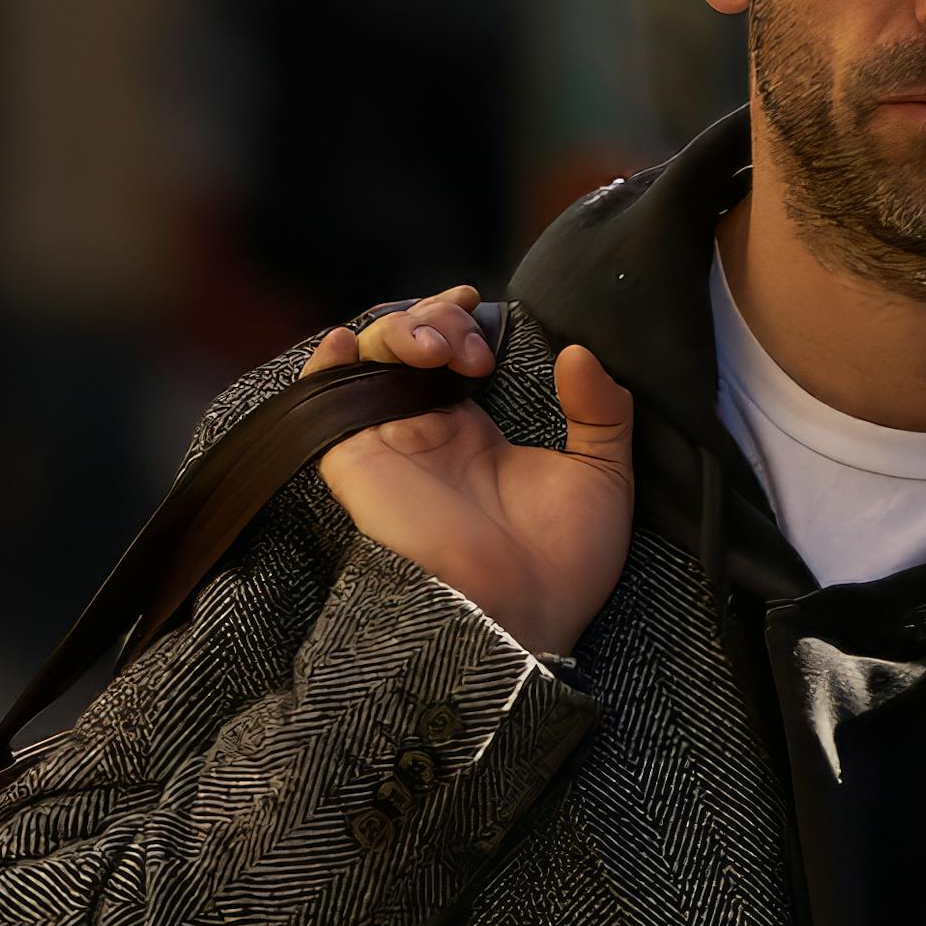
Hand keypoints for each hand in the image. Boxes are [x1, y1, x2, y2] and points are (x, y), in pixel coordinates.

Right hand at [310, 289, 636, 660]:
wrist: (522, 618)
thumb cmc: (563, 567)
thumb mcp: (604, 477)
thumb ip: (602, 411)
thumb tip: (578, 352)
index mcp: (477, 433)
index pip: (452, 352)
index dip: (460, 318)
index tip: (485, 306)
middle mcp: (428, 433)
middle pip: (410, 343)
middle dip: (438, 319)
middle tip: (473, 348)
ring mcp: (390, 445)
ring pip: (370, 358)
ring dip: (403, 329)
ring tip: (442, 348)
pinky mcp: (358, 463)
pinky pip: (321, 405)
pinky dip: (325, 363)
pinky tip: (348, 342)